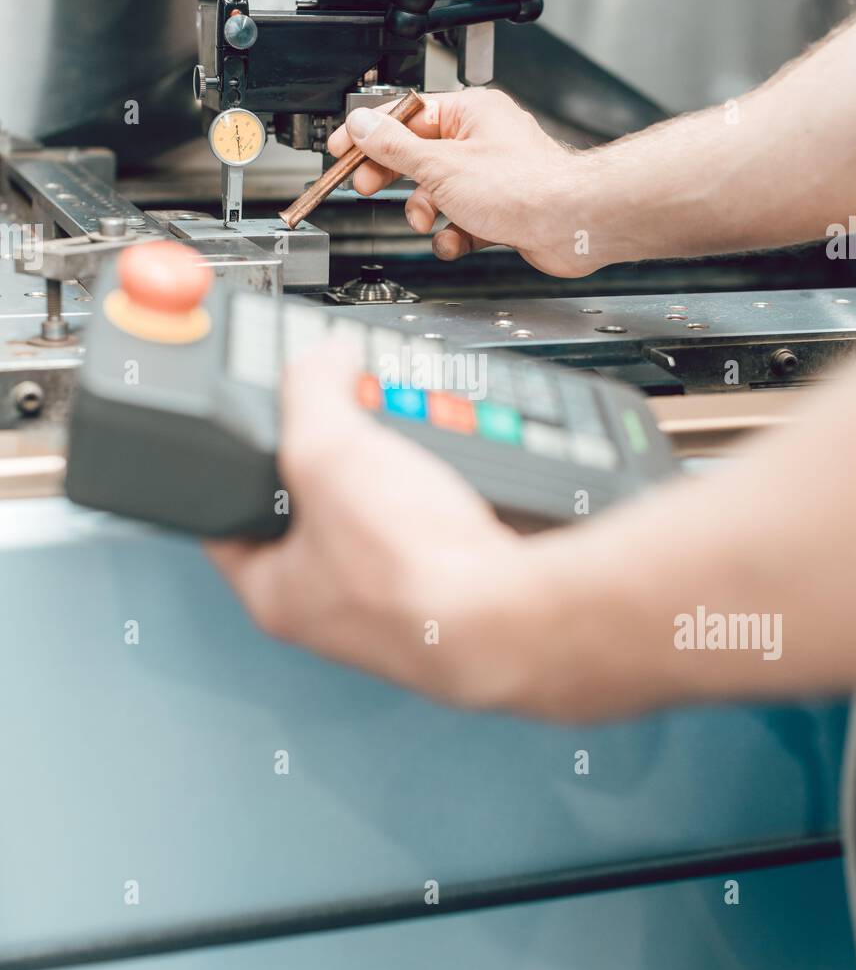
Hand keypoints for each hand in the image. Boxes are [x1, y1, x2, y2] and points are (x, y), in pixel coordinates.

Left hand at [207, 345, 532, 709]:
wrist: (509, 612)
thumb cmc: (409, 569)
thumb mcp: (328, 451)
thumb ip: (312, 390)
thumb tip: (324, 357)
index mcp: (276, 591)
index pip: (231, 518)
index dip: (233, 463)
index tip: (249, 425)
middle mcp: (332, 604)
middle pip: (316, 502)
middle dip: (338, 449)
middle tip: (351, 411)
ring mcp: (395, 597)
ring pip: (384, 505)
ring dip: (400, 462)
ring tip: (412, 430)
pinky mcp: (450, 583)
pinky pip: (437, 517)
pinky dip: (447, 485)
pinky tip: (455, 463)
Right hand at [327, 88, 608, 277]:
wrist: (570, 224)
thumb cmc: (524, 186)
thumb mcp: (441, 166)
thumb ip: (395, 148)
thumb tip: (362, 126)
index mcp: (469, 113)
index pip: (406, 117)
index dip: (371, 135)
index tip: (344, 150)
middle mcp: (482, 140)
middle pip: (418, 155)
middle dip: (394, 177)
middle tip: (367, 186)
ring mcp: (492, 176)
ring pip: (439, 192)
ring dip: (425, 211)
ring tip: (426, 219)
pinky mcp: (501, 209)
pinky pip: (462, 220)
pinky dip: (453, 233)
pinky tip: (456, 239)